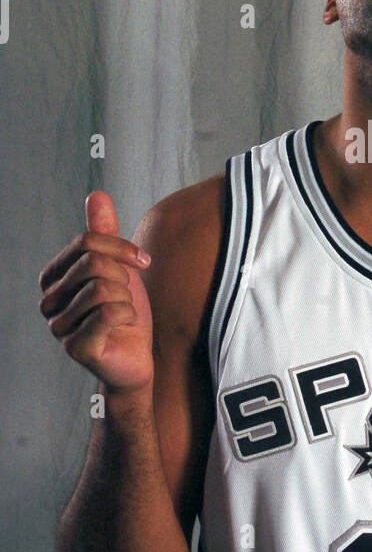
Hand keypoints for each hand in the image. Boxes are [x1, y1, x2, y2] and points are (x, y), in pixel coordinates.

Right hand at [38, 192, 153, 392]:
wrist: (136, 357)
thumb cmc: (123, 312)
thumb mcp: (118, 266)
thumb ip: (104, 233)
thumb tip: (96, 194)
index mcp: (52, 279)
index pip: (86, 242)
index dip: (121, 247)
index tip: (142, 261)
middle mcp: (48, 302)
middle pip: (94, 264)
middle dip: (123, 276)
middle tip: (127, 295)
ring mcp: (59, 328)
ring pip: (103, 289)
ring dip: (126, 299)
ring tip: (124, 313)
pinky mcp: (77, 348)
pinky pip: (108, 313)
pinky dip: (127, 315)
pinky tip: (124, 326)